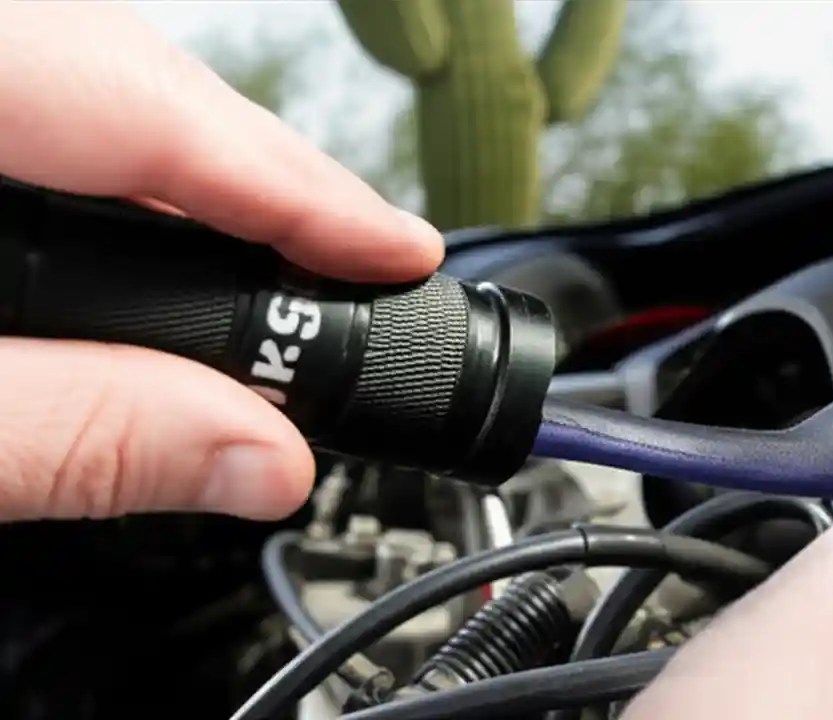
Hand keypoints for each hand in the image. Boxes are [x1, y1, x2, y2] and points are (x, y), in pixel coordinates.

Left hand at [0, 4, 443, 521]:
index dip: (304, 190)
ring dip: (196, 183)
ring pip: (97, 84)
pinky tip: (142, 245)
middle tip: (362, 273)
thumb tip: (258, 458)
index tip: (400, 254)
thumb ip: (75, 438)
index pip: (158, 106)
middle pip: (145, 80)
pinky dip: (117, 176)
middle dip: (270, 185)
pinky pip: (40, 95)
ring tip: (270, 269)